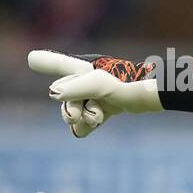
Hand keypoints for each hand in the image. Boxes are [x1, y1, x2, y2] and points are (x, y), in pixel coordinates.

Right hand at [28, 50, 163, 137]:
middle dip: (70, 107)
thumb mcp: (100, 84)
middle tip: (74, 116)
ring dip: (82, 117)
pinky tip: (81, 133)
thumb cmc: (131, 83)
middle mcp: (92, 78)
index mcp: (87, 68)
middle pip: (68, 96)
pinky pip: (92, 117)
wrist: (159, 94)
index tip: (33, 59)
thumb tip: (53, 93)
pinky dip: (87, 126)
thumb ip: (76, 87)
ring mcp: (102, 93)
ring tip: (96, 119)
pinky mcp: (113, 105)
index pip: (62, 65)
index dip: (49, 62)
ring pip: (79, 109)